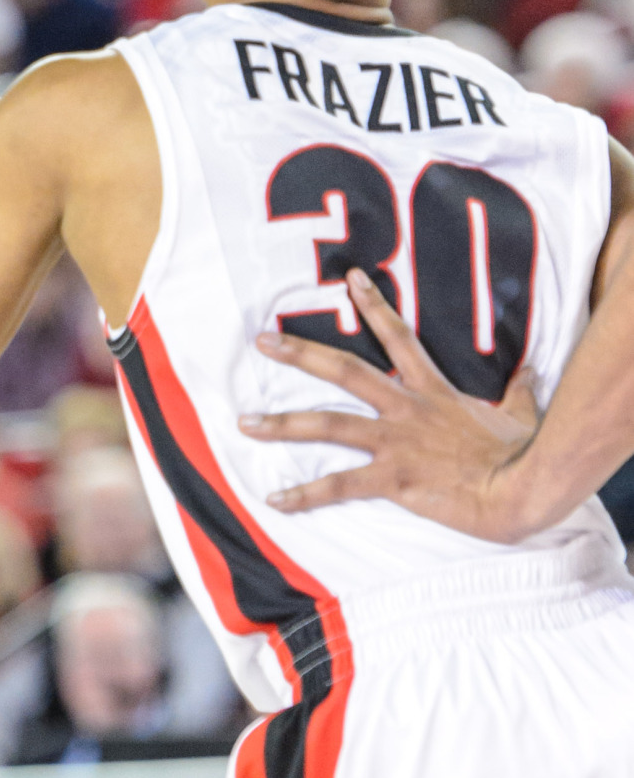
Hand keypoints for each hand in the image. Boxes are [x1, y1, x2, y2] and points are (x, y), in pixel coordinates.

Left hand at [244, 268, 541, 537]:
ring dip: (282, 425)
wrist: (524, 487)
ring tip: (244, 423)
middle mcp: (405, 409)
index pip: (398, 336)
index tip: (349, 277)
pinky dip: (305, 495)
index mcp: (432, 390)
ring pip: (327, 425)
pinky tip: (275, 500)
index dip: (373, 304)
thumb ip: (520, 389)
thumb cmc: (524, 453)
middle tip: (261, 340)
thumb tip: (532, 370)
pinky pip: (340, 486)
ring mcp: (396, 442)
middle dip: (299, 354)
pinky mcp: (394, 479)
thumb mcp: (522, 412)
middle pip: (343, 370)